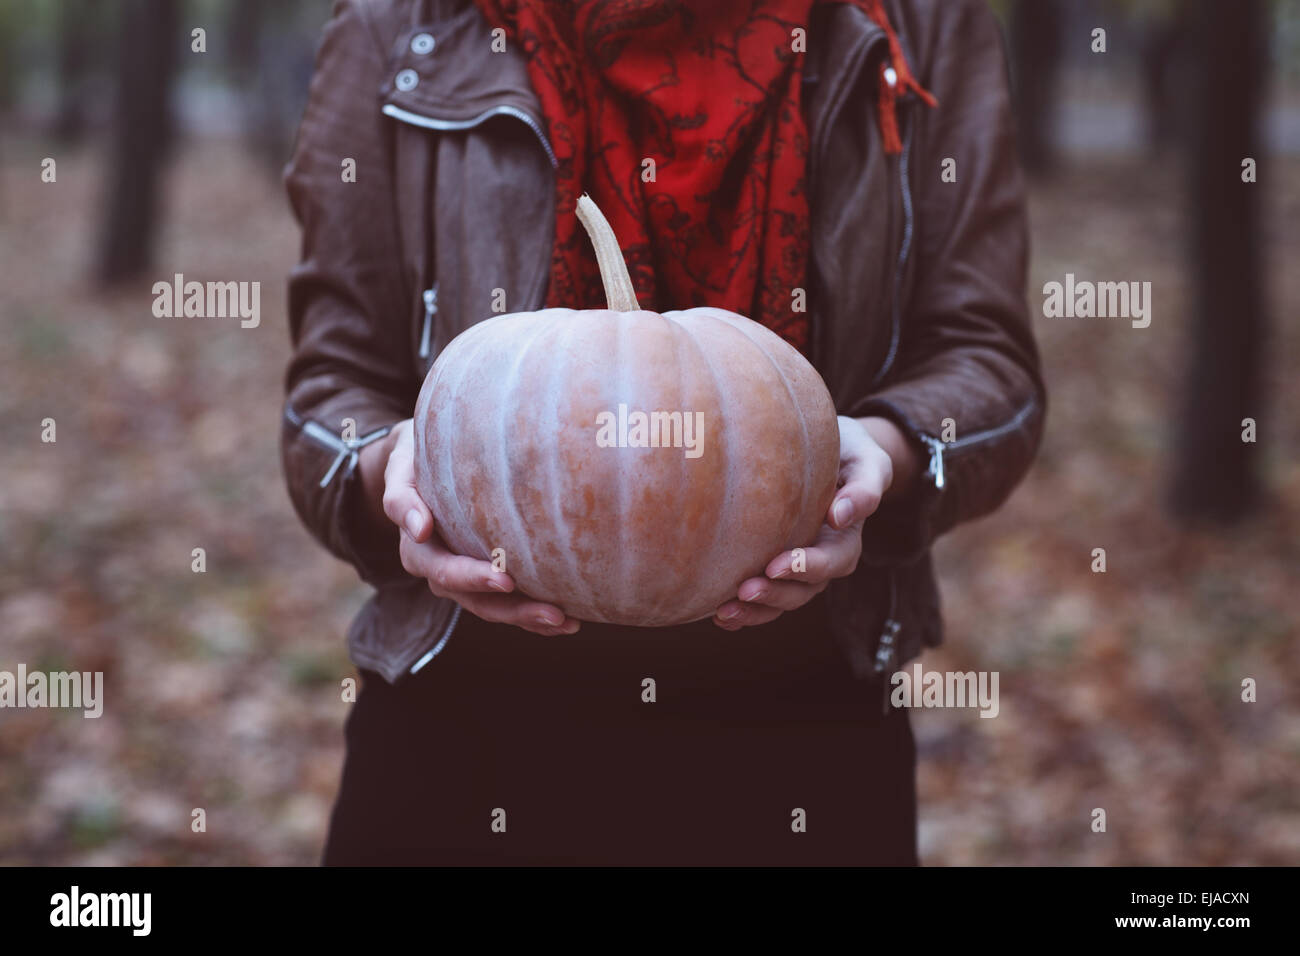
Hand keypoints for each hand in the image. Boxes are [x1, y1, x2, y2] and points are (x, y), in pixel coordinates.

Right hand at [366, 419, 581, 635]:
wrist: (423, 460)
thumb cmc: (415, 459)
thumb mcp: (400, 469)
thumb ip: (402, 498)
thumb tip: (420, 530)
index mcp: (419, 550)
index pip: (445, 571)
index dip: (473, 578)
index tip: (505, 580)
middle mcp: (441, 572)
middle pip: (477, 600)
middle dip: (515, 610)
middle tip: (554, 613)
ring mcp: (466, 580)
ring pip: (497, 608)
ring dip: (531, 619)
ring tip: (568, 622)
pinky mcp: (487, 578)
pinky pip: (509, 603)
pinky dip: (535, 614)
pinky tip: (569, 620)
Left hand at [711, 415, 903, 630]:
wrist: (829, 450)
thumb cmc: (848, 452)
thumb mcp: (867, 462)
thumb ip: (864, 487)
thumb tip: (840, 516)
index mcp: (845, 538)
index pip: (833, 562)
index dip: (807, 568)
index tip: (777, 564)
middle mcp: (822, 559)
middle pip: (803, 590)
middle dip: (775, 594)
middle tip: (745, 591)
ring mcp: (796, 568)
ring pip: (780, 600)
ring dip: (754, 611)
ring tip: (724, 611)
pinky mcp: (773, 567)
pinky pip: (762, 599)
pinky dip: (743, 613)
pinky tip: (717, 614)